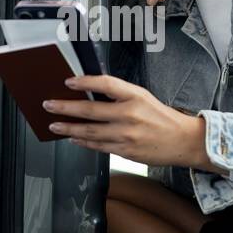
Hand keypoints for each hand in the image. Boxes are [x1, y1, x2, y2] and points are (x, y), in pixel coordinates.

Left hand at [42, 74, 211, 167]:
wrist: (183, 141)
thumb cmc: (162, 117)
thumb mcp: (143, 97)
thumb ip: (119, 95)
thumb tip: (90, 93)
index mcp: (135, 96)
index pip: (106, 84)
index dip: (85, 82)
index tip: (68, 81)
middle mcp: (130, 115)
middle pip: (90, 110)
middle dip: (65, 107)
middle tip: (49, 105)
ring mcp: (126, 135)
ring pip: (90, 131)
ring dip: (69, 128)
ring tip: (55, 125)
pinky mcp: (125, 151)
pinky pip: (98, 146)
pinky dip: (83, 142)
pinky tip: (73, 138)